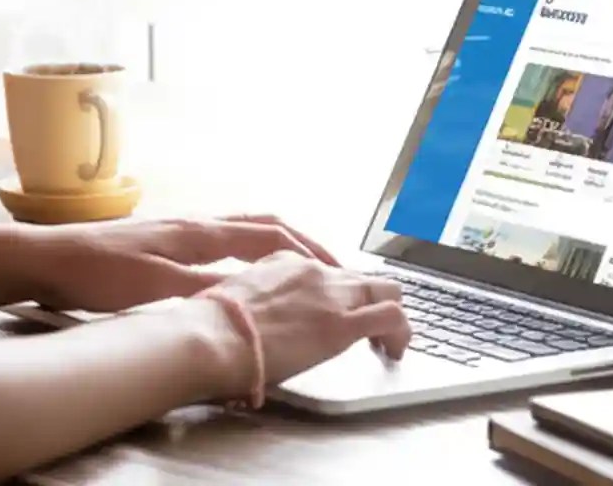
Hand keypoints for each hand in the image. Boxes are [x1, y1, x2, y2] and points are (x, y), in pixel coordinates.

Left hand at [8, 215, 338, 312]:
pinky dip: (252, 249)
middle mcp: (197, 223)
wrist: (45, 257)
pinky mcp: (167, 241)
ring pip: (245, 228)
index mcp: (199, 232)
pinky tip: (247, 270)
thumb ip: (203, 288)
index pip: (268, 236)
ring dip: (278, 244)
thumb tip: (254, 292)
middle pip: (264, 224)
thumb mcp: (152, 286)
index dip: (305, 252)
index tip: (334, 269)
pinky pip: (226, 239)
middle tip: (330, 263)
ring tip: (300, 265)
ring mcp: (182, 229)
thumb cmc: (96, 273)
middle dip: (301, 241)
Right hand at [201, 251, 411, 384]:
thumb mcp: (234, 296)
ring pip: (388, 291)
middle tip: (375, 329)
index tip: (340, 313)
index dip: (341, 296)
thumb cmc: (210, 325)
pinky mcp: (342, 325)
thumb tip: (259, 321)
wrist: (212, 336)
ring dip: (394, 317)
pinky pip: (391, 318)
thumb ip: (256, 300)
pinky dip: (402, 333)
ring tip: (390, 343)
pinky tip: (395, 351)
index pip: (330, 273)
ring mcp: (332, 296)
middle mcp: (315, 272)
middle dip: (375, 301)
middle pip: (364, 278)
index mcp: (286, 262)